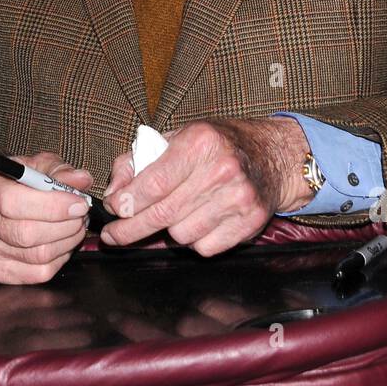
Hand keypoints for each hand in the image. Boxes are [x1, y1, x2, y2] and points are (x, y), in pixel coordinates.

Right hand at [0, 151, 92, 283]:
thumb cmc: (16, 180)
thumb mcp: (35, 165)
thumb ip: (58, 171)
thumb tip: (82, 180)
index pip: (12, 201)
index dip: (51, 206)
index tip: (78, 203)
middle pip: (25, 233)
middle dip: (65, 226)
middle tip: (81, 214)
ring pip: (36, 256)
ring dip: (67, 242)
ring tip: (76, 226)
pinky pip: (37, 273)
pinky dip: (59, 260)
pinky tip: (63, 243)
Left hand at [100, 116, 313, 256]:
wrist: (273, 156)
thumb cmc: (217, 146)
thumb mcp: (177, 138)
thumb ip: (138, 161)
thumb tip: (114, 192)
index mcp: (200, 143)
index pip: (154, 183)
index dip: (127, 202)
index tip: (113, 209)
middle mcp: (221, 170)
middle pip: (163, 214)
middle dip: (130, 229)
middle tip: (113, 236)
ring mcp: (238, 198)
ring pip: (181, 234)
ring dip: (168, 231)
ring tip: (174, 213)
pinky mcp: (250, 222)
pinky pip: (204, 247)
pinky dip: (194, 240)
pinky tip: (199, 220)